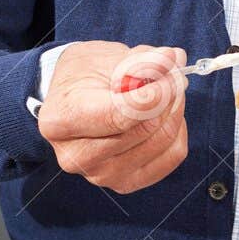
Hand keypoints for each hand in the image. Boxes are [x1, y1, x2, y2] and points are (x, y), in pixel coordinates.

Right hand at [37, 42, 188, 193]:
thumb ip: (139, 61)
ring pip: (162, 142)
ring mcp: (100, 174)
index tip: (171, 71)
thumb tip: (172, 59)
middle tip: (174, 73)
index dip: (153, 93)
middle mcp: (76, 156)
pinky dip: (177, 130)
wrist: (71, 102)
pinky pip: (171, 157)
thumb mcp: (103, 57)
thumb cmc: (83, 78)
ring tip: (168, 90)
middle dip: (168, 96)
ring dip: (174, 110)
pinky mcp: (125, 183)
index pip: (118, 115)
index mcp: (61, 121)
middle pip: (143, 128)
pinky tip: (165, 114)